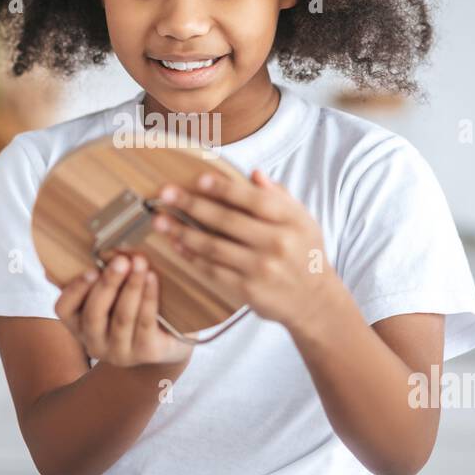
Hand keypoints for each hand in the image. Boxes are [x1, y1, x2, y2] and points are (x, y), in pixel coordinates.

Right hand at [54, 252, 193, 368]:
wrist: (168, 343)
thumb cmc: (133, 310)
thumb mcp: (113, 295)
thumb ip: (100, 276)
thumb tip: (93, 246)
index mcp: (78, 325)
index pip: (63, 309)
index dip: (75, 289)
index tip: (91, 269)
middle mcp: (94, 343)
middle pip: (94, 314)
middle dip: (108, 284)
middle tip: (121, 260)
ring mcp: (120, 352)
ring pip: (122, 318)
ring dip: (131, 287)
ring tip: (140, 263)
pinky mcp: (147, 353)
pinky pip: (145, 323)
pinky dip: (148, 298)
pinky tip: (153, 278)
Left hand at [151, 168, 337, 335]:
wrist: (315, 300)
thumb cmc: (305, 253)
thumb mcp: (303, 219)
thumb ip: (278, 196)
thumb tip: (253, 174)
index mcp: (290, 220)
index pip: (253, 199)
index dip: (224, 188)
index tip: (198, 179)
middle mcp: (277, 243)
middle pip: (227, 220)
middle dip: (192, 205)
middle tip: (165, 194)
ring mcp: (261, 268)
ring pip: (214, 246)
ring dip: (183, 232)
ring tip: (160, 221)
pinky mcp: (248, 289)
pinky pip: (213, 270)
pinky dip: (192, 257)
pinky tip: (177, 245)